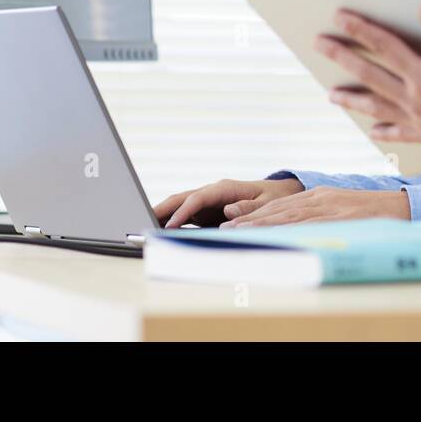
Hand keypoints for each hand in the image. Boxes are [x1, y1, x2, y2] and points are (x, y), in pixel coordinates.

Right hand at [153, 177, 303, 227]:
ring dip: (162, 216)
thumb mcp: (267, 202)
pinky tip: (160, 233)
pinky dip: (171, 223)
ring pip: (179, 207)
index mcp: (224, 188)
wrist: (279, 195)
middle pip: (181, 199)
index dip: (183, 211)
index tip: (170, 225)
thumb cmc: (274, 198)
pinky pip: (185, 216)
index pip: (198, 198)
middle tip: (141, 221)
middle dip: (161, 209)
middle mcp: (212, 193)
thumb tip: (227, 211)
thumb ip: (248, 207)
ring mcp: (207, 202)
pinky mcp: (206, 212)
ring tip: (143, 228)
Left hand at [223, 187, 410, 227]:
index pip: (281, 206)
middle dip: (249, 218)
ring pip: (287, 215)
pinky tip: (270, 234)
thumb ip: (321, 214)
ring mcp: (328, 207)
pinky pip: (307, 224)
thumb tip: (298, 229)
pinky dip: (286, 229)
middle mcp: (320, 198)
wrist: (403, 207)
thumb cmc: (374, 214)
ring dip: (259, 223)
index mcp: (320, 196)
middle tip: (224, 226)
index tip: (232, 220)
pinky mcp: (338, 216)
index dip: (255, 213)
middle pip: (278, 209)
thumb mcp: (343, 210)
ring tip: (236, 231)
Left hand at [315, 0, 420, 159]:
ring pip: (378, 107)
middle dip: (344, 58)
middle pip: (371, 76)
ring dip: (353, 98)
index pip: (386, 47)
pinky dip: (383, 132)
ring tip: (331, 94)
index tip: (340, 15)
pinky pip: (401, 135)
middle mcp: (417, 102)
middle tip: (319, 44)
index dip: (362, 29)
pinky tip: (371, 130)